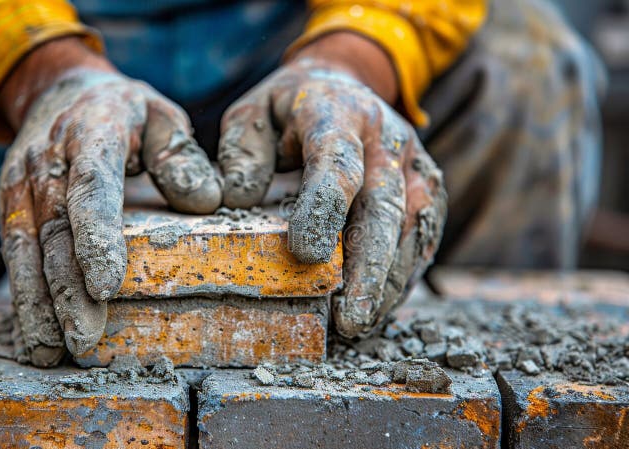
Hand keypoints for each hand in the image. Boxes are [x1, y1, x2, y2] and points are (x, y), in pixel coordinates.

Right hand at [0, 38, 221, 365]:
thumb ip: (181, 155)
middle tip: (84, 337)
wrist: (56, 89)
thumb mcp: (161, 115)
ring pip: (25, 248)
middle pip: (54, 230)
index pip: (92, 187)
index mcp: (92, 132)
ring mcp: (20, 182)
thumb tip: (206, 199)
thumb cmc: (123, 111)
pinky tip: (31, 335)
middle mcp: (46, 159)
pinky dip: (20, 296)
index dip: (96, 236)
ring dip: (35, 303)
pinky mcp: (8, 203)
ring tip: (48, 351)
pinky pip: (12, 254)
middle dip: (66, 289)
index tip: (107, 285)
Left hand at [218, 33, 446, 336]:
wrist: (348, 86)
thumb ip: (242, 150)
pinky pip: (422, 239)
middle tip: (349, 319)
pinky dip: (401, 278)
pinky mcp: (428, 190)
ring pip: (410, 229)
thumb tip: (236, 197)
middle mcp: (386, 139)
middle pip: (384, 205)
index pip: (336, 163)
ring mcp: (414, 165)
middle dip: (369, 267)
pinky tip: (377, 309)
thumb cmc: (291, 110)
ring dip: (387, 283)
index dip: (324, 208)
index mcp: (339, 113)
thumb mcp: (253, 113)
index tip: (304, 254)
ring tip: (360, 327)